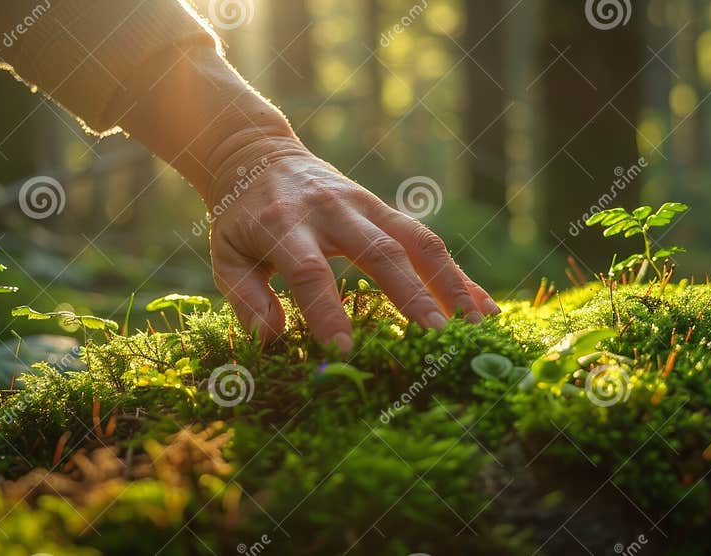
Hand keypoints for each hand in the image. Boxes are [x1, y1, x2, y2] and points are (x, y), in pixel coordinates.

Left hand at [203, 136, 499, 351]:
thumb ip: (244, 298)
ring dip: (451, 282)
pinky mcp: (384, 208)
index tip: (345, 350)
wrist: (257, 156)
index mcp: (283, 225)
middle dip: (411, 295)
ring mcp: (364, 206)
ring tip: (476, 325)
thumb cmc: (240, 219)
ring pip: (417, 241)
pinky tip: (484, 306)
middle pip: (379, 251)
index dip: (327, 310)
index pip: (309, 271)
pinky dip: (458, 274)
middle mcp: (331, 211)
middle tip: (436, 337)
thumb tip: (271, 339)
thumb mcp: (226, 255)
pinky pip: (428, 240)